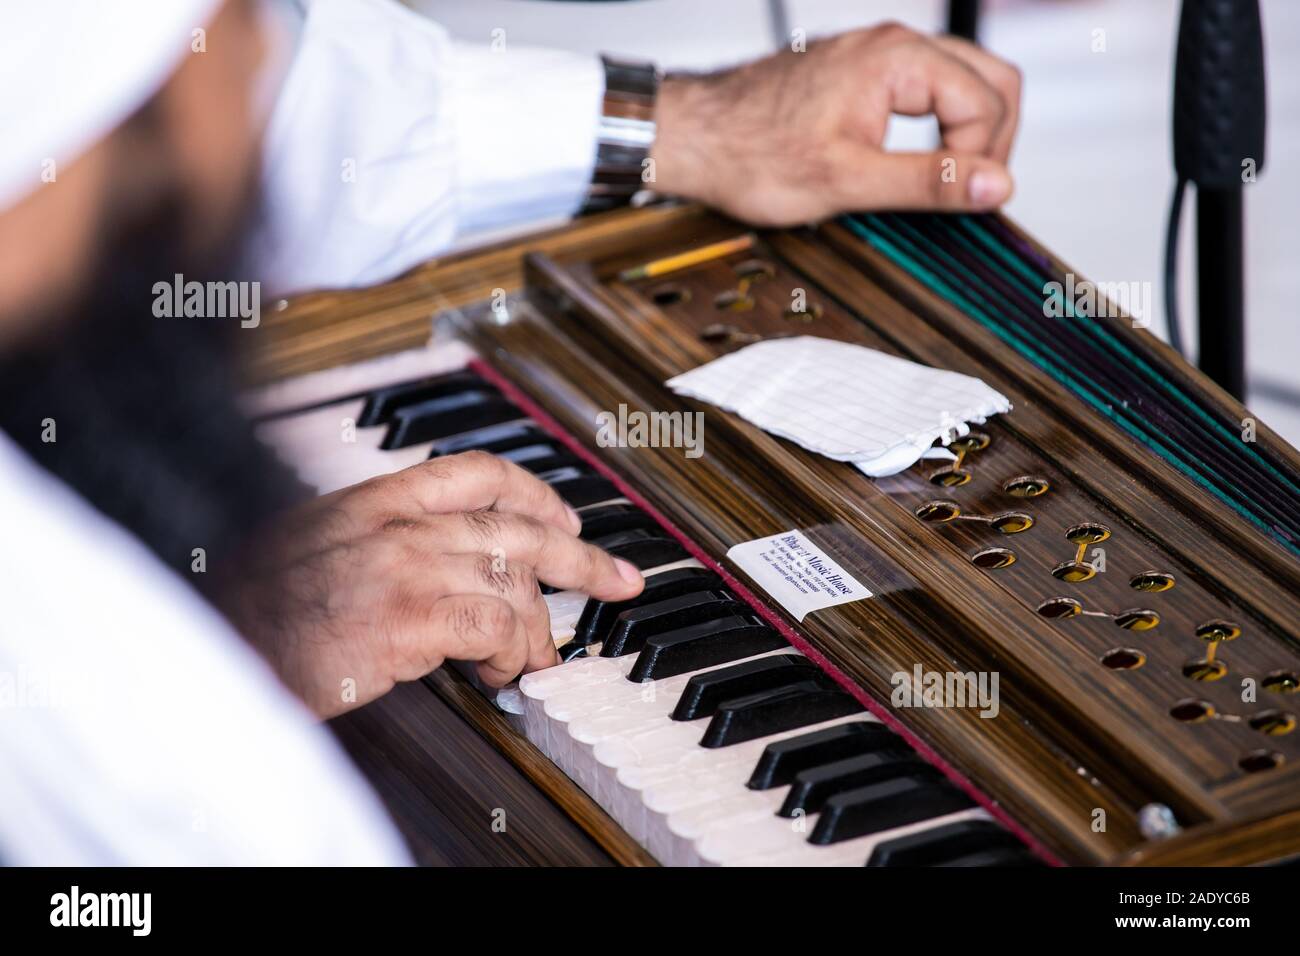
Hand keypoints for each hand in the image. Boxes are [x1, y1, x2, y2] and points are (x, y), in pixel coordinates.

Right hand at [225, 451, 644, 717]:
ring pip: (514, 585)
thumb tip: (445, 567)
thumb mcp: (315, 546)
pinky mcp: (411, 618)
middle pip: (518, 527)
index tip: (565, 516)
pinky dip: (512, 656)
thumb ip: (380, 539)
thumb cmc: (254, 609)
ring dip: (534, 633)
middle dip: (581, 557)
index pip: (476, 472)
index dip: (534, 491)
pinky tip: (501, 675)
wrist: (214, 646)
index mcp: (375, 498)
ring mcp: (407, 567)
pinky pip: (496, 629)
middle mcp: (399, 523)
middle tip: (620, 579)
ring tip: (527, 664)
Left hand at [649, 23, 1020, 223]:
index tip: (959, 201)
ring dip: (968, 130)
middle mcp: (892, 45)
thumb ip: (927, 182)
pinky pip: (928, 86)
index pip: (986, 103)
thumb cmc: (751, 154)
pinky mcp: (862, 71)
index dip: (980, 160)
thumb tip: (995, 185)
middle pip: (991, 79)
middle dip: (992, 139)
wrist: (694, 138)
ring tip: (944, 181)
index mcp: (897, 60)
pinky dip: (939, 122)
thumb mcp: (847, 181)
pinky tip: (915, 160)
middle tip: (969, 192)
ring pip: (962, 80)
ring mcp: (877, 54)